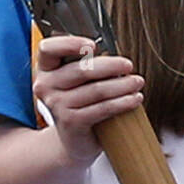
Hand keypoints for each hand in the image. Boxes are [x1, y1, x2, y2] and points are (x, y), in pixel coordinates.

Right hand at [32, 34, 143, 166]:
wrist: (73, 140)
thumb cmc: (79, 102)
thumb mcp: (77, 80)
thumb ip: (87, 63)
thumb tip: (116, 55)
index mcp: (46, 69)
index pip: (48, 48)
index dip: (69, 43)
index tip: (92, 45)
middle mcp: (46, 86)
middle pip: (80, 70)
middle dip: (110, 66)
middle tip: (128, 65)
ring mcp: (57, 105)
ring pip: (96, 90)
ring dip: (122, 85)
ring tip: (137, 82)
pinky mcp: (71, 122)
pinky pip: (102, 108)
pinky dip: (122, 102)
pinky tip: (134, 99)